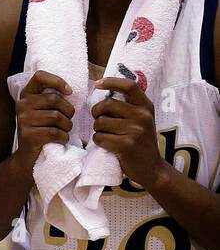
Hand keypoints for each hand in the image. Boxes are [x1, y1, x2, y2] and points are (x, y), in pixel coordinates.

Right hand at [14, 70, 73, 165]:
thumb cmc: (42, 129)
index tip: (69, 92)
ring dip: (67, 126)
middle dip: (69, 111)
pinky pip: (55, 132)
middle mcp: (21, 105)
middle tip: (68, 120)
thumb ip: (51, 98)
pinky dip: (63, 138)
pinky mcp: (28, 135)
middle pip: (54, 99)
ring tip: (64, 131)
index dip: (57, 81)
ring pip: (57, 117)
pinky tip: (61, 140)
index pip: (40, 76)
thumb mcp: (43, 110)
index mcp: (26, 95)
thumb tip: (71, 90)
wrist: (28, 156)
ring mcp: (23, 120)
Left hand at [92, 76, 167, 190]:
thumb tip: (103, 91)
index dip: (111, 81)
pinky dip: (99, 141)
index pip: (129, 86)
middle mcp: (143, 115)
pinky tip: (109, 146)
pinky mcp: (126, 144)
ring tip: (108, 136)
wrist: (152, 168)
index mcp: (146, 106)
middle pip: (106, 104)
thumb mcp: (140, 120)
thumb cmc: (140, 142)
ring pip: (100, 122)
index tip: (97, 84)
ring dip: (98, 130)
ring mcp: (135, 130)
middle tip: (100, 121)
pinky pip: (99, 137)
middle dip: (97, 113)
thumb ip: (127, 107)